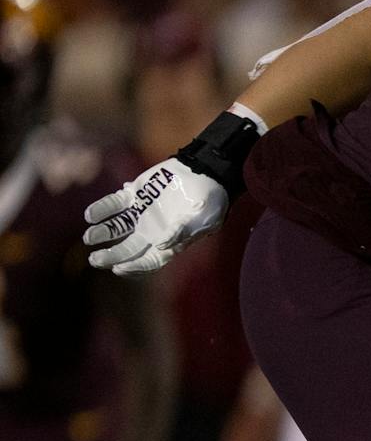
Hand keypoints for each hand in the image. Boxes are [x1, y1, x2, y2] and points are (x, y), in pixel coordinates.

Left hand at [84, 160, 227, 273]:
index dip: (133, 267)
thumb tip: (159, 245)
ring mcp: (141, 213)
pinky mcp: (134, 194)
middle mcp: (152, 230)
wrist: (208, 171)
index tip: (118, 268)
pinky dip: (101, 209)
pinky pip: (113, 204)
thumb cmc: (211, 199)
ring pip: (116, 227)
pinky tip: (90, 215)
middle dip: (111, 256)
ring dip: (102, 233)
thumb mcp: (204, 218)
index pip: (148, 260)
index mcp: (169, 242)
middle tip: (94, 259)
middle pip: (128, 248)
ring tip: (89, 237)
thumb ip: (183, 231)